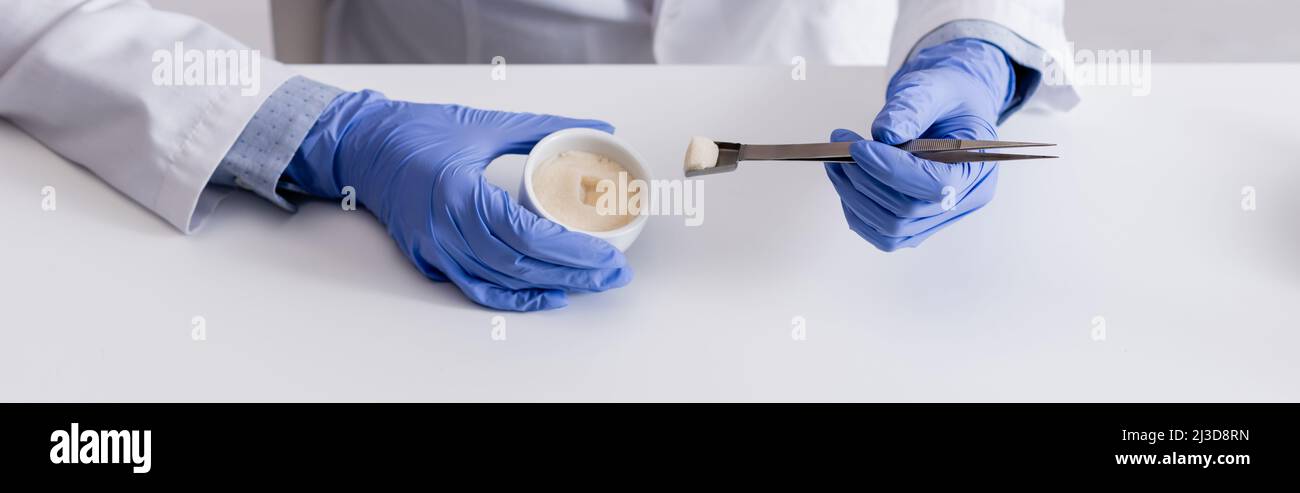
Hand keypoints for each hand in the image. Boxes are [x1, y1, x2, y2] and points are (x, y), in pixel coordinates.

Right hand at [287, 91, 630, 310]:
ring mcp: (435, 249)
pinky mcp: (430, 259)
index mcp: (459, 191)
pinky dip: (513, 298)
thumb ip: (546, 127)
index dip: (571, 250)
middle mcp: (445, 228)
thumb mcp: (488, 122)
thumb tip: (599, 125)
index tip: (607, 254)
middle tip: (614, 274)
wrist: (364, 145)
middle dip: (574, 274)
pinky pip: (476, 289)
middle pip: (520, 264)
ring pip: (501, 281)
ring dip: (550, 287)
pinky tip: (546, 296)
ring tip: (592, 284)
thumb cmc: (419, 130)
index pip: (527, 233)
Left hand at [825, 39, 1014, 250]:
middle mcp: (962, 201)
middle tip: (840, 147)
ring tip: (837, 161)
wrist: (948, 108)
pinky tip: (846, 181)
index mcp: (976, 169)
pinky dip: (857, 211)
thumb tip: (884, 133)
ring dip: (855, 196)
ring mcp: (939, 217)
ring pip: (890, 228)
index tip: (858, 148)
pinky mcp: (916, 223)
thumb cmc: (946, 98)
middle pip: (907, 211)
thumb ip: (912, 108)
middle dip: (865, 180)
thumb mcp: (933, 88)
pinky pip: (883, 234)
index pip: (936, 185)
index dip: (893, 170)